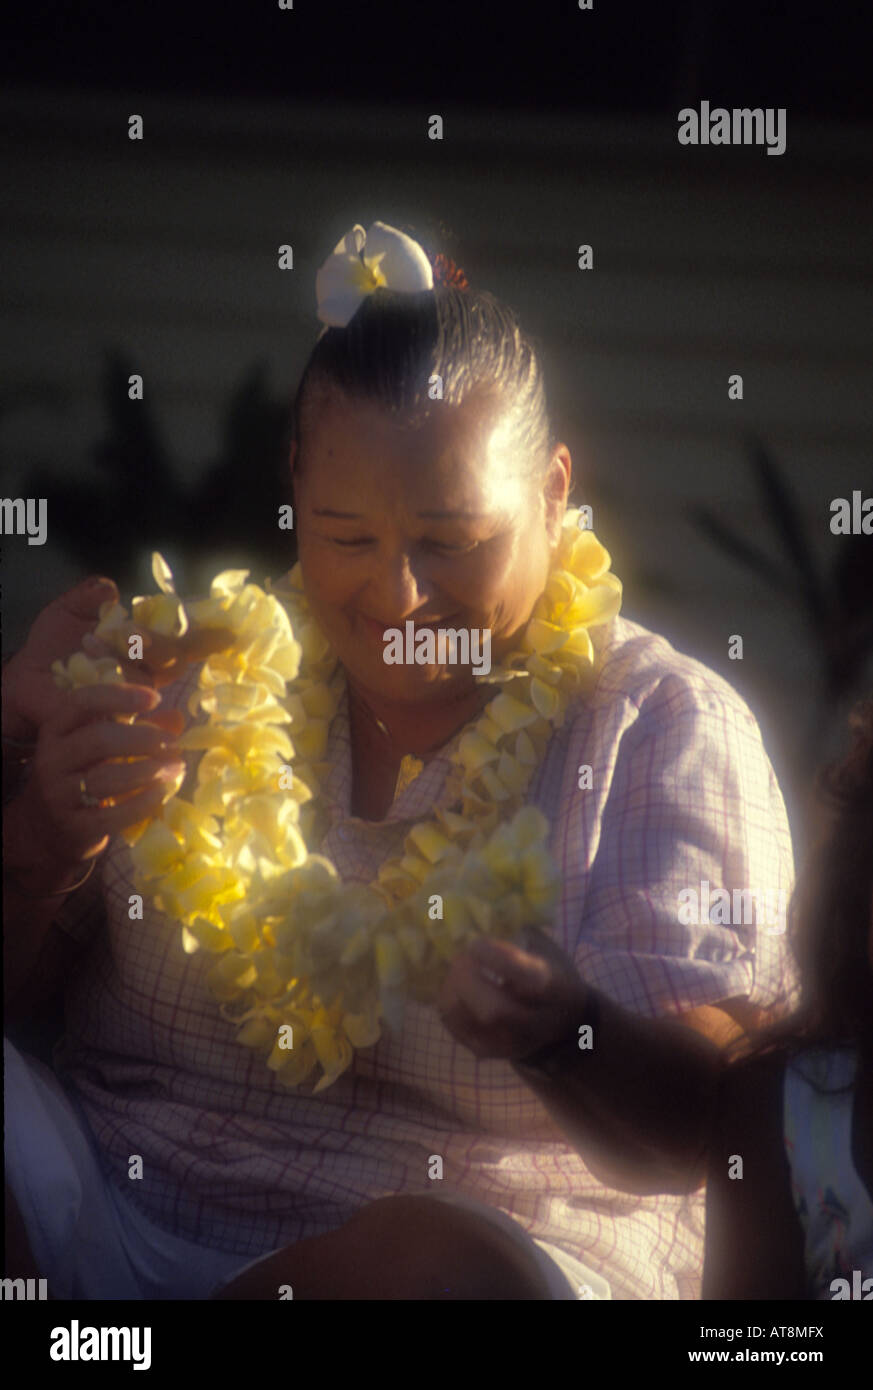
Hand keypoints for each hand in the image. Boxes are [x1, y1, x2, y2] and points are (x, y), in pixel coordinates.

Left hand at [3, 574, 233, 741]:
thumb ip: (89, 596)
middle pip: (171, 662)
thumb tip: (111, 588)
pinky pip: (118, 702)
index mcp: (143, 648)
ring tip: (89, 644)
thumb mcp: (67, 612)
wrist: (20, 681)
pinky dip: (103, 679)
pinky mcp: (107, 716)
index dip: (208, 639)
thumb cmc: (51, 647)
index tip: (232, 635)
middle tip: (130, 633)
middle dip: (154, 644)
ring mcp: (128, 699)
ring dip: (120, 657)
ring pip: (143, 680)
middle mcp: (144, 674)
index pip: (184, 644)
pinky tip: (83, 661)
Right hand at [13, 681, 187, 870]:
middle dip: (144, 739)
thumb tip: (176, 719)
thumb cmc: (85, 774)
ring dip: (150, 770)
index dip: (120, 695)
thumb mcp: (101, 746)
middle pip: (100, 739)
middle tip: (174, 744)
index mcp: (56, 729)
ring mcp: (58, 794)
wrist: (52, 828)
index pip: (83, 702)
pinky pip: (113, 814)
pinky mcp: (73, 826)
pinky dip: (143, 802)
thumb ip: (136, 728)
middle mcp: (51, 758)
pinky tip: (162, 793)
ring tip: (176, 768)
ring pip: (107, 777)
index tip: (155, 698)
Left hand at [435, 926, 588, 1062]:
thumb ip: (518, 930)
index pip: (528, 979)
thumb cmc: (553, 974)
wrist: (564, 1024)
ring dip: (451, 986)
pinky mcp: (485, 1051)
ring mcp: (508, 1044)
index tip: (477, 940)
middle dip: (467, 977)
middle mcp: (534, 1025)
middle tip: (460, 955)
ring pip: (465, 1019)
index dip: (496, 957)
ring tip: (456, 967)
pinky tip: (455, 983)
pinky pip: (452, 1024)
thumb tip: (480, 908)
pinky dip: (446, 998)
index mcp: (556, 991)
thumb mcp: (547, 949)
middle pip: (494, 1010)